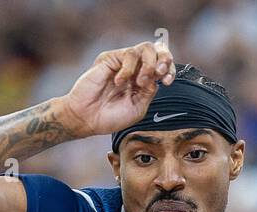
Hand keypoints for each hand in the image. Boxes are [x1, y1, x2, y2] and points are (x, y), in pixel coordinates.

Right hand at [57, 40, 174, 138]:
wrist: (87, 117)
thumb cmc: (110, 117)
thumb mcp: (137, 108)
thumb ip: (149, 92)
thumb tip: (157, 78)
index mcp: (144, 82)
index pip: (163, 66)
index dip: (169, 69)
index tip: (167, 81)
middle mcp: (136, 69)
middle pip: (157, 50)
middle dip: (164, 59)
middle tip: (161, 73)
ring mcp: (123, 63)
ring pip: (145, 48)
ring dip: (148, 66)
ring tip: (139, 82)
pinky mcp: (111, 58)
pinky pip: (128, 54)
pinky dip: (129, 69)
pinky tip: (119, 82)